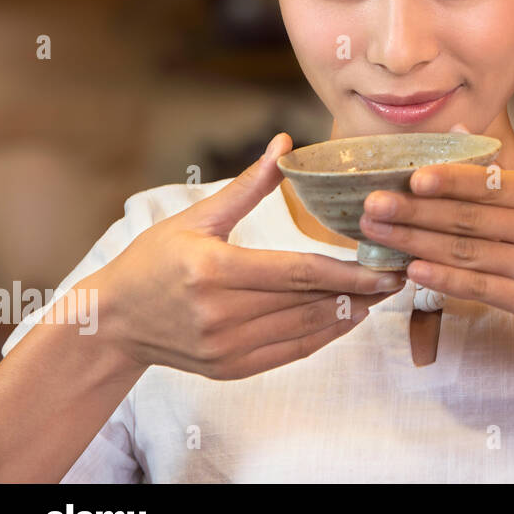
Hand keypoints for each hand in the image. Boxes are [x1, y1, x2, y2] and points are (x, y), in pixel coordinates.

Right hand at [97, 133, 405, 379]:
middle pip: (310, 302)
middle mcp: (222, 314)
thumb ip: (248, 186)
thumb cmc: (153, 261)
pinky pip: (292, 351)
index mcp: (215, 271)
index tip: (388, 266)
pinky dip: (325, 334)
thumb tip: (285, 144)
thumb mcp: (196, 217)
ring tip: (383, 293)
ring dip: (351, 312)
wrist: (112, 323)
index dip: (349, 272)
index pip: (299, 273)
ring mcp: (227, 347)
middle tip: (401, 274)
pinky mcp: (231, 369)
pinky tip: (350, 316)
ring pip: (307, 329)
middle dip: (362, 290)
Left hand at [359, 137, 513, 363]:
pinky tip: (413, 270)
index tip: (407, 176)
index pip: (491, 184)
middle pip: (471, 218)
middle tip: (371, 206)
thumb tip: (464, 129)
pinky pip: (480, 287)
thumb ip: (510, 172)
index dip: (448, 180)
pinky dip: (444, 278)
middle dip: (415, 212)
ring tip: (377, 236)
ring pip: (468, 251)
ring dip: (416, 243)